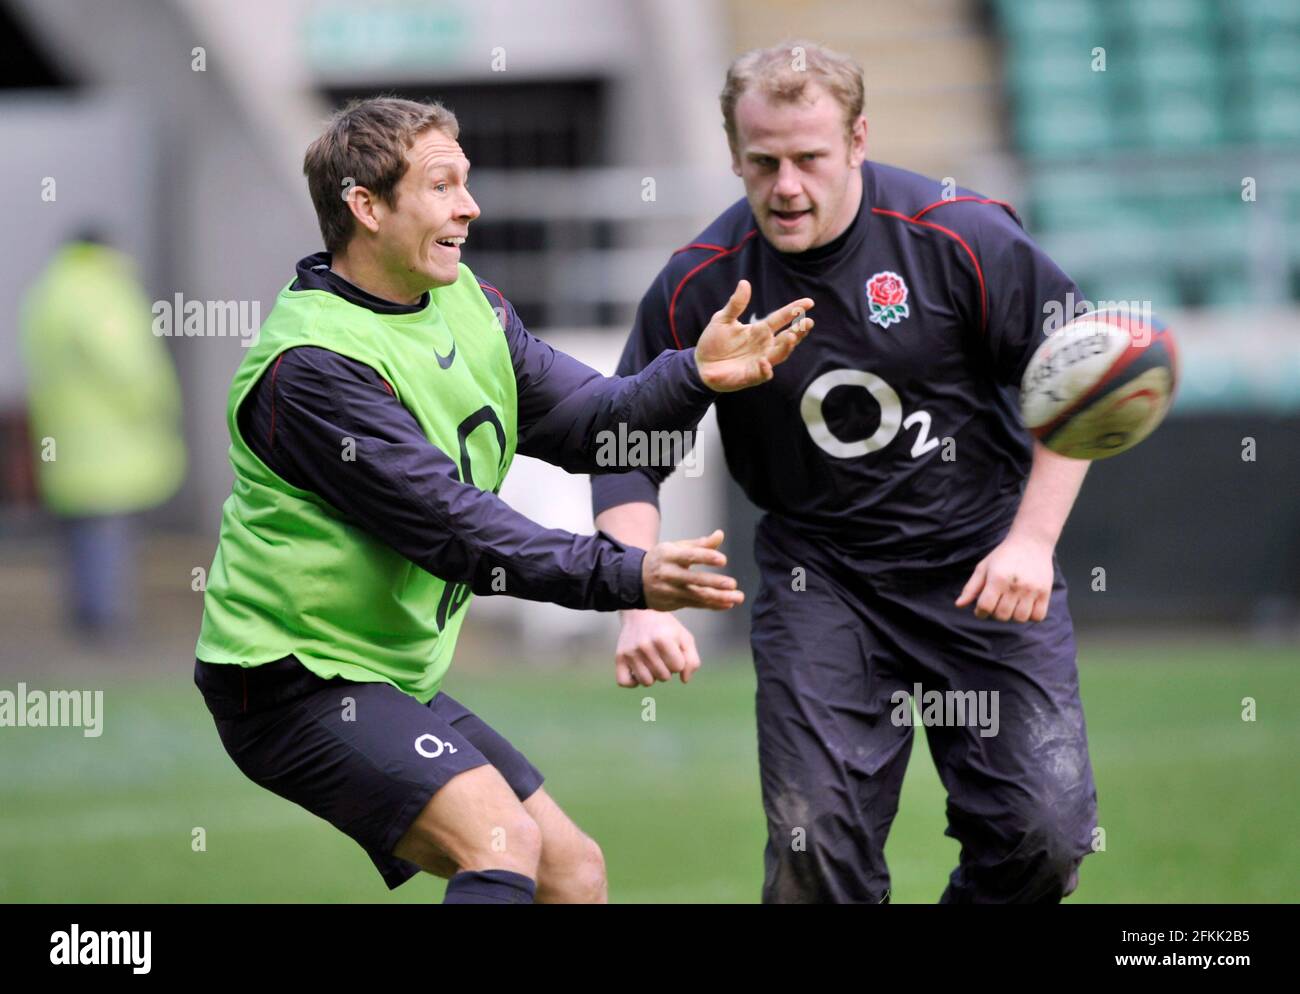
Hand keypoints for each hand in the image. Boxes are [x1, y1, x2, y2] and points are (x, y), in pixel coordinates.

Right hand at [614, 610, 700, 686]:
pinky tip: (638, 672)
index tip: (674, 651)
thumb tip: (684, 680)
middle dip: (667, 669)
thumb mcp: (685, 638)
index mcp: (663, 639)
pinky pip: (624, 682)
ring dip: (652, 676)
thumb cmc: (666, 628)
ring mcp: (630, 652)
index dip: (678, 661)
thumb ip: (692, 660)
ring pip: (646, 682)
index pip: (678, 667)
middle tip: (662, 656)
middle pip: (663, 676)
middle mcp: (644, 645)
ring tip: (652, 663)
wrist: (641, 613)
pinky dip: (633, 682)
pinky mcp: (619, 657)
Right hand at [641, 529, 743, 611]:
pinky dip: (712, 605)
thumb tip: (720, 535)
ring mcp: (670, 590)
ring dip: (719, 598)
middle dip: (715, 583)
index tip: (723, 560)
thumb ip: (700, 544)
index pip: (689, 556)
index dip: (706, 557)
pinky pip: (696, 605)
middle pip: (694, 580)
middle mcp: (669, 574)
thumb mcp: (677, 548)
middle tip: (733, 584)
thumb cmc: (662, 560)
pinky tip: (727, 604)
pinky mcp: (673, 603)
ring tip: (737, 598)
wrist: (635, 580)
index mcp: (669, 556)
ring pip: (697, 596)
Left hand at [695, 279, 813, 391]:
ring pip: (779, 355)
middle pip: (787, 338)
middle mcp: (764, 346)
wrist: (700, 364)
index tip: (809, 302)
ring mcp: (760, 361)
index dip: (795, 310)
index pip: (781, 318)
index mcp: (760, 330)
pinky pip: (762, 374)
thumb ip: (736, 304)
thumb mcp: (723, 319)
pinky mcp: (751, 376)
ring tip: (791, 336)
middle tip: (808, 322)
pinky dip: (765, 369)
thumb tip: (744, 283)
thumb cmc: (714, 342)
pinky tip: (764, 362)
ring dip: (786, 347)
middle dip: (799, 331)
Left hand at [955, 534, 1054, 621]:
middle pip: (1002, 616)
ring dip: (1013, 615)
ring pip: (1020, 618)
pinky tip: (1025, 605)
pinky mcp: (1045, 592)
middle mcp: (1015, 585)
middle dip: (996, 613)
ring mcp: (1032, 589)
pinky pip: (1038, 616)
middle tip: (997, 603)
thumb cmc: (1003, 556)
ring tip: (1011, 604)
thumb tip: (958, 605)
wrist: (1031, 542)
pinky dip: (1030, 616)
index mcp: (997, 578)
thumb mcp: (984, 567)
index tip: (981, 608)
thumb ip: (971, 588)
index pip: (985, 607)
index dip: (980, 612)